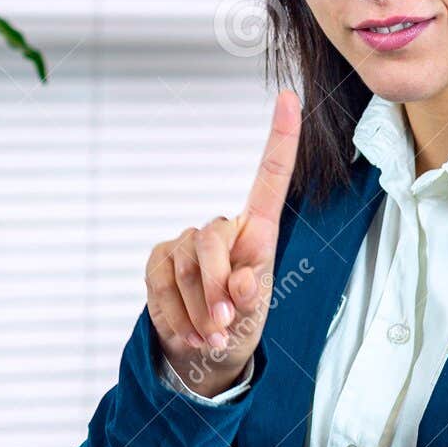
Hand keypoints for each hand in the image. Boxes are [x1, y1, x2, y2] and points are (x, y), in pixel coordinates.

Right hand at [144, 91, 300, 396]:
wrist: (203, 350)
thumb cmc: (239, 322)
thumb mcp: (254, 312)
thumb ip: (249, 295)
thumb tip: (234, 287)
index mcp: (257, 231)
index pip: (269, 178)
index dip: (280, 138)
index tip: (289, 96)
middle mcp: (221, 228)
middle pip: (212, 240)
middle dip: (215, 288)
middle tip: (223, 326)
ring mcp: (185, 242)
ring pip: (185, 266)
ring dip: (198, 312)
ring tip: (210, 336)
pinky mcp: (158, 258)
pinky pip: (160, 283)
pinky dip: (175, 316)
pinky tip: (189, 333)